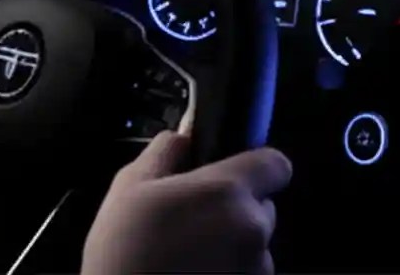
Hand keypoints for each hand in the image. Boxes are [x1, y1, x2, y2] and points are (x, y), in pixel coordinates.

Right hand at [82, 131, 291, 273]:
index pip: (276, 164)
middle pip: (263, 206)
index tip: (234, 173)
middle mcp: (252, 229)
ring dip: (234, 244)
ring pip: (256, 244)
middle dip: (236, 209)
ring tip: (191, 253)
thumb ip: (164, 152)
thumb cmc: (123, 252)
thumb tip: (182, 137)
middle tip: (195, 219)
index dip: (257, 165)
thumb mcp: (129, 187)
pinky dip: (230, 270)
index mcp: (227, 191)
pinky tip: (195, 271)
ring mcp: (255, 268)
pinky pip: (248, 272)